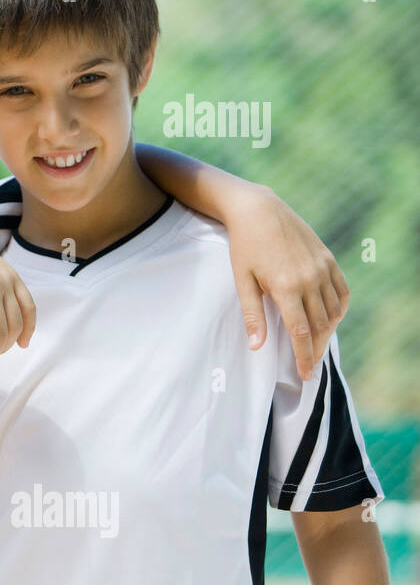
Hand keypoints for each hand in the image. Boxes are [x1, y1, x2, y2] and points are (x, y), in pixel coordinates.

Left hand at [228, 186, 349, 380]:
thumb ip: (252, 315)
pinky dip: (339, 310)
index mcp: (286, 287)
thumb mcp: (242, 281)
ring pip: (334, 311)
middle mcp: (310, 279)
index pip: (301, 332)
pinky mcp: (328, 259)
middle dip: (315, 349)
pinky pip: (342, 292)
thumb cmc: (245, 246)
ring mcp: (322, 268)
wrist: (259, 211)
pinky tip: (330, 320)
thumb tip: (257, 346)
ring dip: (327, 332)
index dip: (304, 356)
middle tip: (308, 366)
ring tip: (315, 346)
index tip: (304, 374)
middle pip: (320, 326)